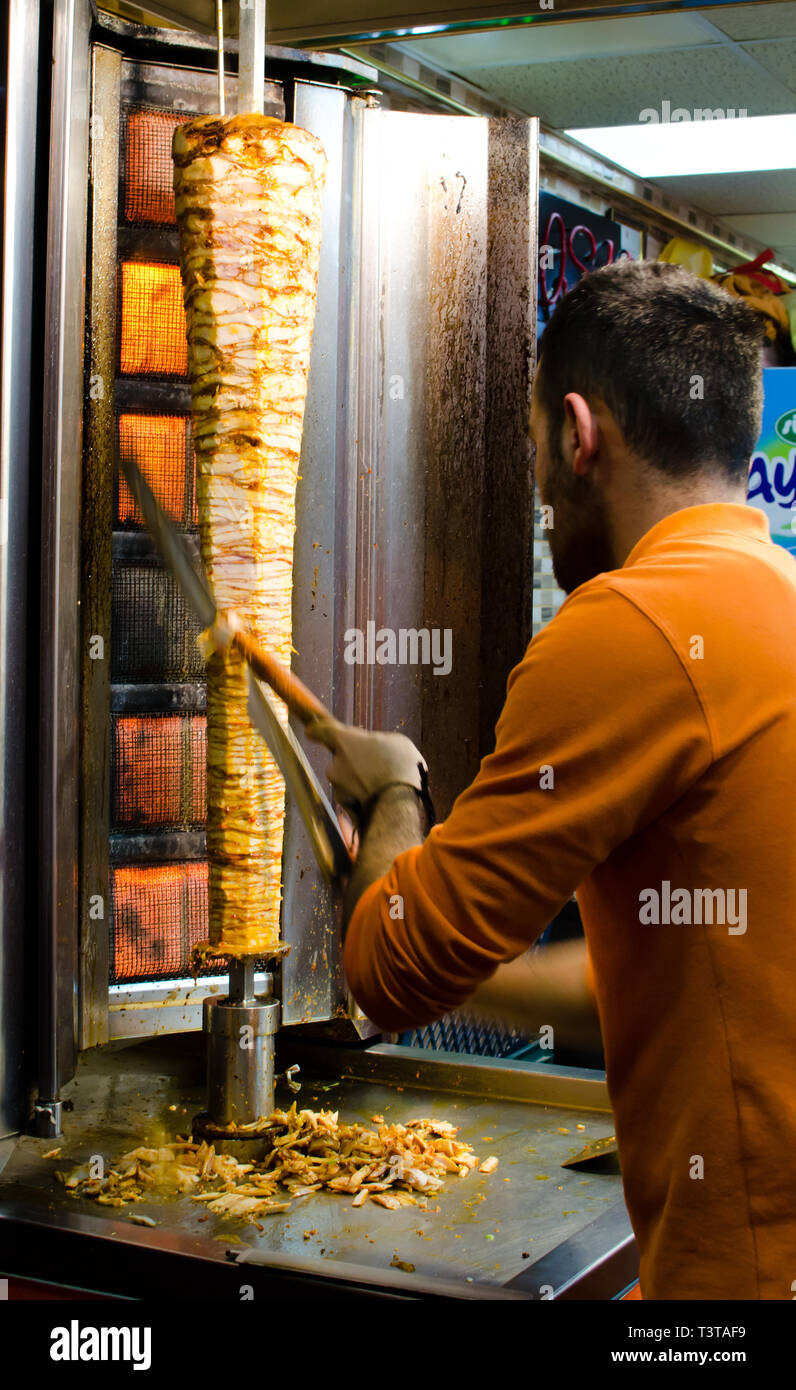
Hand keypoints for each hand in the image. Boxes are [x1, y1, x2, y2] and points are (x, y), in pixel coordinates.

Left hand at [305, 715, 426, 809]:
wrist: (398, 807)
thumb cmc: (400, 769)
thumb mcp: (397, 742)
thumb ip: (378, 740)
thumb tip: (375, 746)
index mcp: (345, 741)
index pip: (323, 731)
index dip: (317, 730)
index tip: (311, 731)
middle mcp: (335, 764)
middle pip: (341, 759)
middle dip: (356, 761)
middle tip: (379, 764)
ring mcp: (339, 788)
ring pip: (349, 780)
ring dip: (363, 780)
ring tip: (388, 783)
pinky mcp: (345, 807)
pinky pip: (354, 798)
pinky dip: (365, 797)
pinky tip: (384, 797)